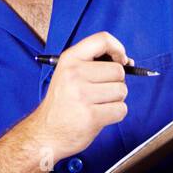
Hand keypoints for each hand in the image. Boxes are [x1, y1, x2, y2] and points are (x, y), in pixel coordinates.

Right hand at [30, 31, 130, 160]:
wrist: (45, 133)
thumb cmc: (62, 103)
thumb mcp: (68, 73)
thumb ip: (94, 63)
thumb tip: (127, 61)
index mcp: (69, 59)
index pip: (102, 39)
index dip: (118, 48)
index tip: (121, 60)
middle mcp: (74, 74)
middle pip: (118, 70)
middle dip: (116, 83)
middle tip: (99, 92)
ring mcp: (82, 95)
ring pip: (122, 91)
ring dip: (115, 100)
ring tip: (97, 105)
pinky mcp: (91, 116)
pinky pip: (121, 109)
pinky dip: (115, 114)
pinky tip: (99, 116)